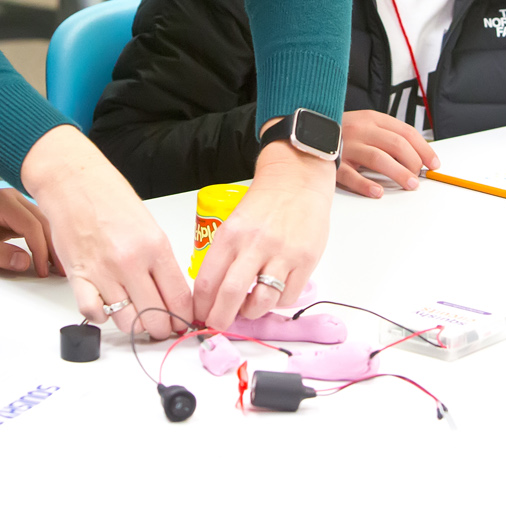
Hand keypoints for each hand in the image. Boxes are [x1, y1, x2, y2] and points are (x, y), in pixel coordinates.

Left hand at [0, 186, 62, 275]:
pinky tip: (45, 256)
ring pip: (40, 223)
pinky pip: (31, 226)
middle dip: (52, 247)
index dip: (41, 250)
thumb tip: (25, 262)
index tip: (43, 270)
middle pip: (42, 222)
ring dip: (49, 244)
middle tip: (62, 272)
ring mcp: (11, 204)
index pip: (31, 225)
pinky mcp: (10, 214)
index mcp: (1, 202)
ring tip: (57, 266)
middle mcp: (10, 198)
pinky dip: (39, 241)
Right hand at [20, 125, 191, 338]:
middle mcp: (131, 262)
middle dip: (162, 329)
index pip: (179, 299)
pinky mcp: (78, 276)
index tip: (183, 323)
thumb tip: (171, 294)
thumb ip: (159, 261)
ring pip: (126, 321)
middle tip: (162, 326)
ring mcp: (103, 271)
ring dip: (133, 324)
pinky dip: (101, 315)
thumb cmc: (110, 198)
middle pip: (155, 318)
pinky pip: (94, 313)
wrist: (73, 182)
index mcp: (155, 247)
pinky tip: (106, 305)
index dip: (184, 318)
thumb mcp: (149, 226)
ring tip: (136, 314)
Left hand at [192, 138, 333, 329]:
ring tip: (248, 307)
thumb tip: (215, 293)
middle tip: (218, 324)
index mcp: (230, 235)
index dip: (200, 306)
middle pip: (229, 296)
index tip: (200, 314)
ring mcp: (282, 254)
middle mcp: (254, 245)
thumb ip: (226, 255)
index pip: (207, 282)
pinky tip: (273, 293)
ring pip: (261, 302)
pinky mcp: (305, 260)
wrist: (297, 180)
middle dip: (220, 319)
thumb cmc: (264, 203)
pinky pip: (288, 297)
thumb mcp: (234, 223)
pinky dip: (277, 303)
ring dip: (251, 313)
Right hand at [338, 109, 438, 197]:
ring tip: (409, 184)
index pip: (405, 132)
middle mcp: (360, 129)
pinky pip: (351, 175)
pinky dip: (366, 184)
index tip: (433, 163)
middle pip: (395, 144)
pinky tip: (378, 191)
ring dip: (398, 173)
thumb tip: (416, 156)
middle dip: (413, 162)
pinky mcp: (332, 162)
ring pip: (378, 158)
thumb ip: (387, 137)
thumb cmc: (341, 133)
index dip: (423, 148)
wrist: (305, 132)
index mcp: (372, 119)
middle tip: (419, 176)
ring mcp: (346, 145)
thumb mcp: (365, 126)